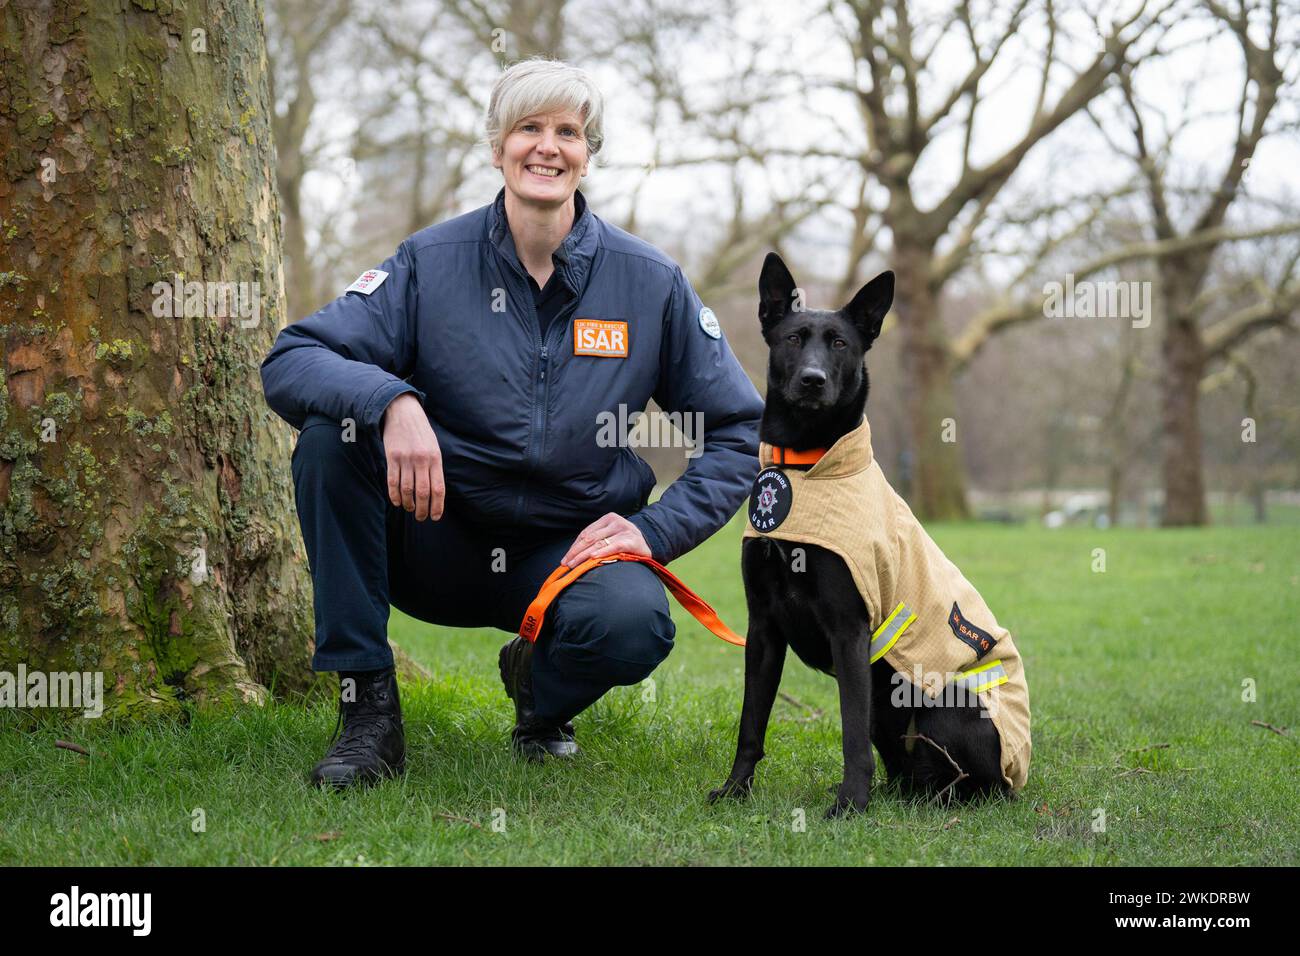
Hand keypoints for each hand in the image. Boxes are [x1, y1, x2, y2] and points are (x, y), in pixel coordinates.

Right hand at [381, 393, 444, 520]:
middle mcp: (421, 460)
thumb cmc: (421, 433)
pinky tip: (398, 502)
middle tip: (421, 518)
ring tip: (410, 509)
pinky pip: (392, 481)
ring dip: (408, 504)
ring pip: (407, 489)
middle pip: (422, 492)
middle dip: (422, 509)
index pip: (438, 488)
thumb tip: (434, 493)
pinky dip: (395, 495)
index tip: (435, 517)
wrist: (403, 412)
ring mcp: (405, 458)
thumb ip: (434, 468)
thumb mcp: (434, 447)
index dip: (437, 506)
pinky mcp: (391, 457)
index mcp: (435, 458)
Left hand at [561, 512, 650, 566]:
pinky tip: (592, 558)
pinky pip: (613, 547)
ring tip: (574, 565)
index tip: (566, 558)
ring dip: (583, 555)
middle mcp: (615, 522)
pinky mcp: (631, 540)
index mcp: (608, 519)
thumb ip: (597, 541)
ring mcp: (624, 530)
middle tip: (566, 564)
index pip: (586, 533)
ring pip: (598, 543)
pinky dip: (602, 552)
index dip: (574, 546)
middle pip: (590, 538)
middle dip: (575, 552)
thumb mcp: (612, 536)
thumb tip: (574, 554)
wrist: (650, 544)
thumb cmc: (627, 543)